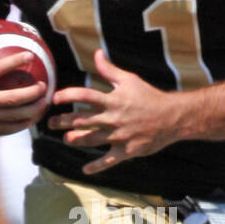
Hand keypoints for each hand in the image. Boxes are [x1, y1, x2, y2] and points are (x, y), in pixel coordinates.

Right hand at [0, 24, 49, 137]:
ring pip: (9, 117)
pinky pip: (3, 130)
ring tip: (44, 104)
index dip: (15, 62)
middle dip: (29, 93)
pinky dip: (18, 126)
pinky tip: (30, 120)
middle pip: (9, 99)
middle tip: (43, 86)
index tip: (30, 55)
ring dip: (30, 112)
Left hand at [49, 50, 180, 175]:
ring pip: (92, 139)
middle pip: (83, 120)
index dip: (68, 95)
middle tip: (51, 123)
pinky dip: (96, 166)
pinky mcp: (127, 150)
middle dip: (64, 121)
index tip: (55, 98)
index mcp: (113, 100)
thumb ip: (110, 70)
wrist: (173, 117)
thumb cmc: (150, 97)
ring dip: (76, 139)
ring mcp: (119, 136)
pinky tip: (85, 169)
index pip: (85, 95)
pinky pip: (108, 160)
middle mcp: (113, 118)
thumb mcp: (130, 80)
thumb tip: (96, 53)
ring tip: (66, 139)